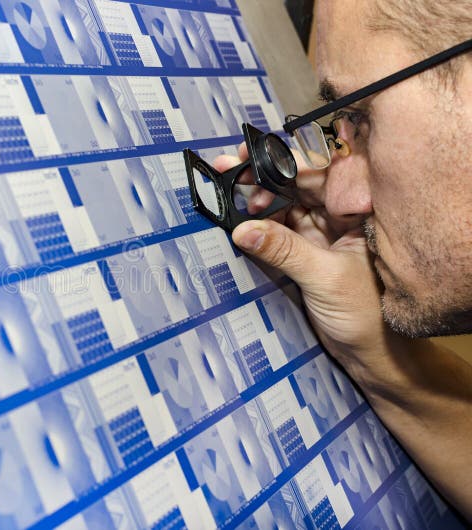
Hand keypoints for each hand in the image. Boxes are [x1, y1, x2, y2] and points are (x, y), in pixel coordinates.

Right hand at [211, 145, 396, 378]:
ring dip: (256, 197)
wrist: (370, 355)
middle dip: (262, 174)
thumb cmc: (365, 316)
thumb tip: (242, 229)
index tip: (252, 156)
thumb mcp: (324, 277)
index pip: (321, 172)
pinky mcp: (305, 253)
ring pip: (284, 204)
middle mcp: (341, 216)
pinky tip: (238, 218)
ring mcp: (322, 234)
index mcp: (359, 211)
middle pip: (298, 183)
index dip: (285, 160)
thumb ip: (284, 250)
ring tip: (227, 193)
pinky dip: (258, 224)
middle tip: (227, 168)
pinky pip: (278, 229)